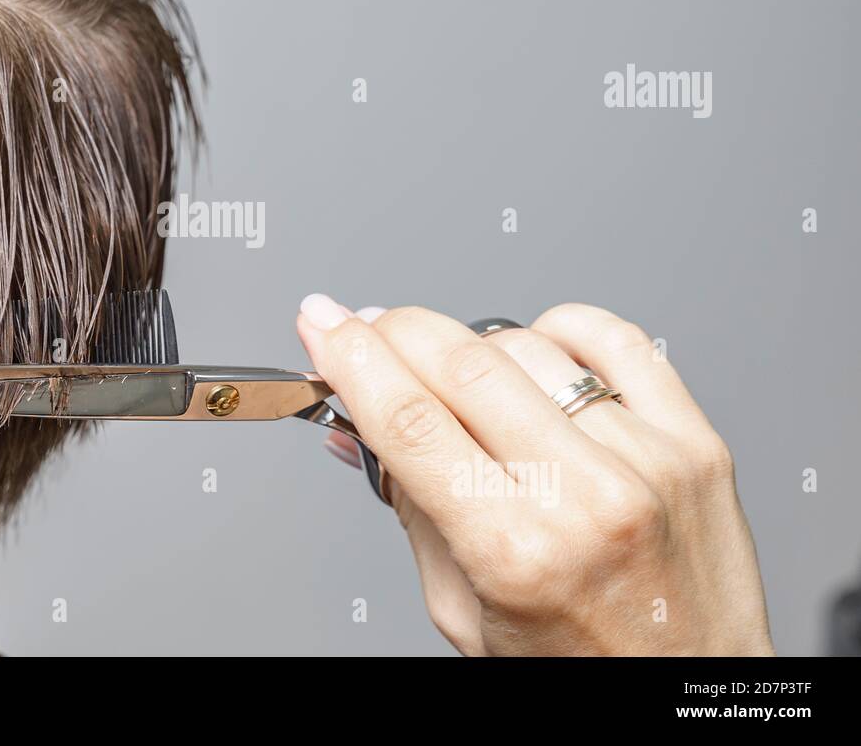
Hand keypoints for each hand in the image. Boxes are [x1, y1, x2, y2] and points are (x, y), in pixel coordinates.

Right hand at [298, 295, 773, 655]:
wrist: (689, 692)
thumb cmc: (578, 664)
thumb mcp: (462, 609)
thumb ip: (412, 506)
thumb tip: (361, 423)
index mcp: (515, 552)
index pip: (408, 421)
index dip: (350, 359)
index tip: (321, 323)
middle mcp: (585, 497)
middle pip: (460, 367)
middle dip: (394, 332)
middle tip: (363, 324)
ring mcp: (647, 461)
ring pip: (526, 346)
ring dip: (469, 344)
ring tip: (456, 375)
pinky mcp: (694, 441)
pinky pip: (616, 339)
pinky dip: (559, 328)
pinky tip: (533, 350)